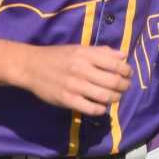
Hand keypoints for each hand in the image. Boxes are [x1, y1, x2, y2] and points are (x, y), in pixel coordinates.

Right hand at [15, 44, 130, 114]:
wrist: (30, 66)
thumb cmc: (56, 56)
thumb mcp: (78, 48)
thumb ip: (101, 52)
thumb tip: (123, 56)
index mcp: (86, 55)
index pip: (116, 65)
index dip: (127, 71)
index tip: (128, 74)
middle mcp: (81, 69)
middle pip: (114, 82)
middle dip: (124, 86)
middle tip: (124, 88)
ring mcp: (74, 86)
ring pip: (105, 96)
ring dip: (115, 99)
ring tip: (115, 97)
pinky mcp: (67, 100)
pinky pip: (92, 109)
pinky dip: (101, 109)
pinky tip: (100, 106)